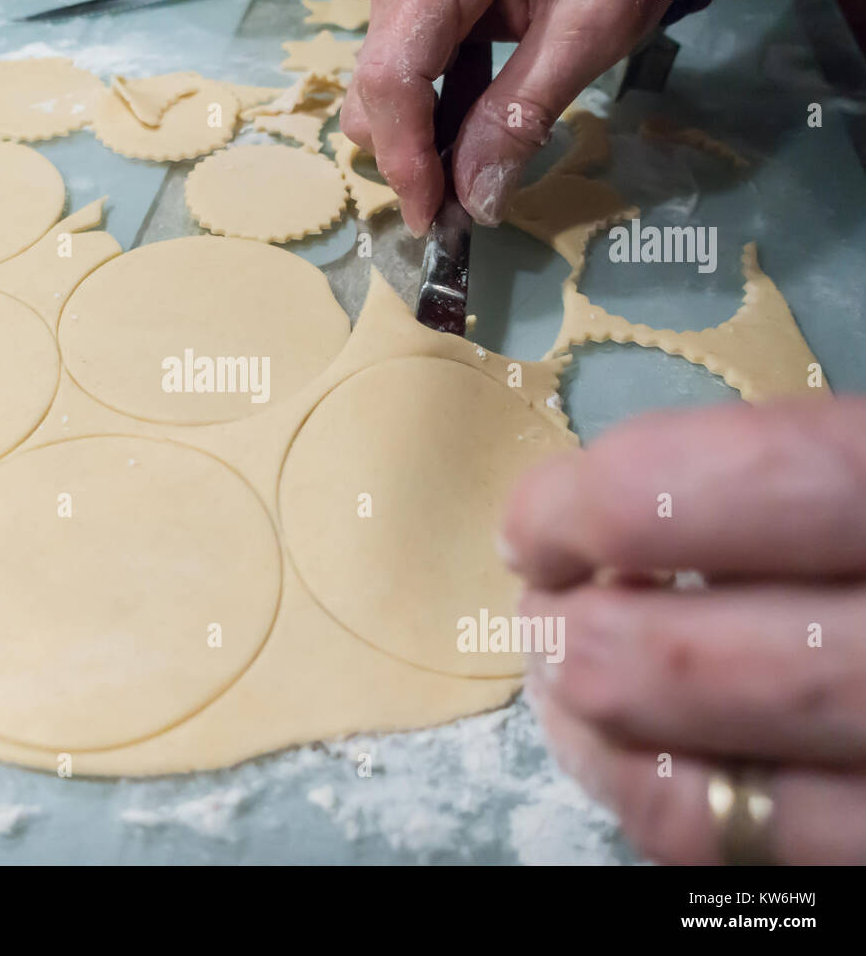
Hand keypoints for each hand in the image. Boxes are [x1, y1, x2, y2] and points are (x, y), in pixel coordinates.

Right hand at [341, 0, 714, 234]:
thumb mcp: (592, 25)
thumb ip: (524, 113)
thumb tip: (475, 199)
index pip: (392, 78)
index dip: (405, 160)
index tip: (433, 217)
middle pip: (374, 86)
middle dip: (410, 153)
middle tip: (465, 201)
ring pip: (384, 80)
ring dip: (423, 132)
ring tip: (478, 165)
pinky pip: (408, 61)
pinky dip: (435, 104)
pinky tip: (475, 126)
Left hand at [500, 397, 865, 863]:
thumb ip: (799, 474)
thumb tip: (611, 502)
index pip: (746, 489)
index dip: (600, 500)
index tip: (537, 516)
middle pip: (687, 661)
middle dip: (571, 631)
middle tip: (542, 602)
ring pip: (691, 793)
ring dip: (582, 731)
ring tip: (561, 675)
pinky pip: (737, 861)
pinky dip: (650, 802)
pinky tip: (629, 752)